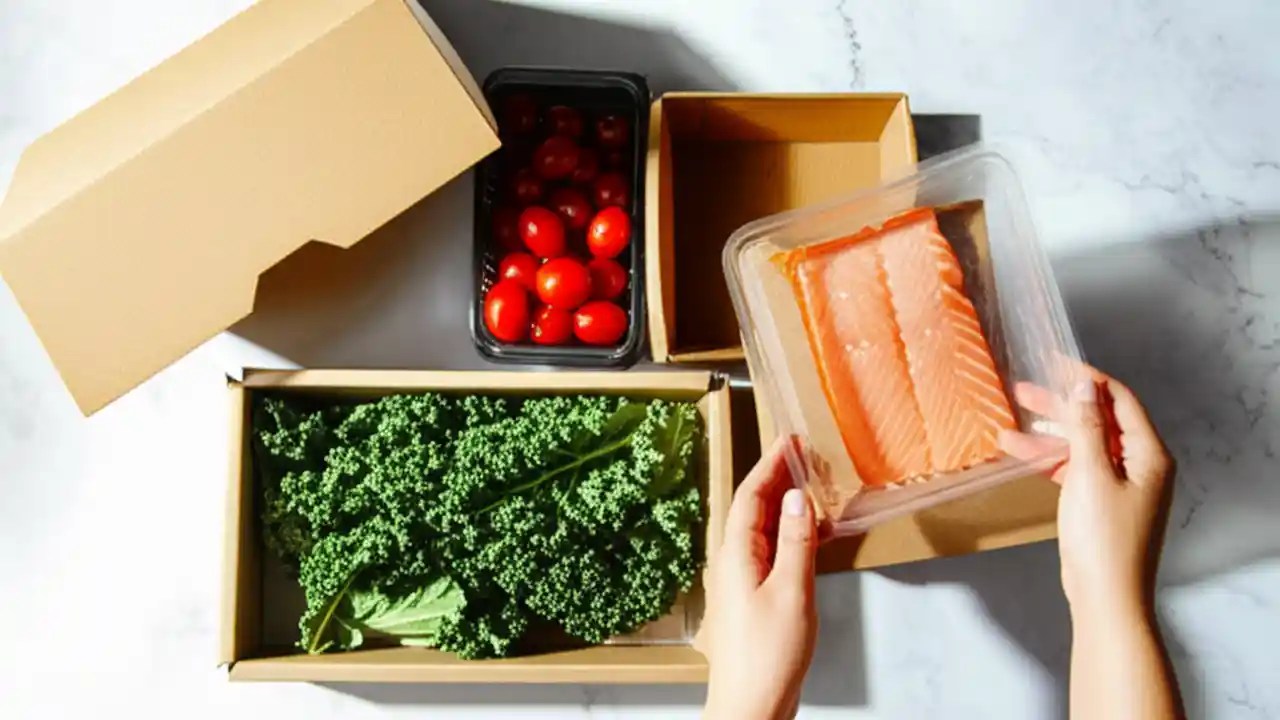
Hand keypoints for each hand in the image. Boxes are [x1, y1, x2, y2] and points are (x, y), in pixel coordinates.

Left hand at [699, 437, 817, 719]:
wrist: (751, 706)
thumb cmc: (767, 656)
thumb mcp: (791, 591)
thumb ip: (795, 541)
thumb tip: (796, 497)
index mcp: (735, 554)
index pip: (750, 495)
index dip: (769, 464)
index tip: (788, 440)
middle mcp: (732, 563)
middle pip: (753, 508)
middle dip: (777, 479)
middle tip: (804, 455)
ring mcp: (741, 582)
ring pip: (762, 530)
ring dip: (785, 506)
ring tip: (813, 487)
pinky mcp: (752, 599)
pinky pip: (769, 552)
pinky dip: (790, 536)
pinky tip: (811, 537)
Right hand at [1000, 365, 1174, 614]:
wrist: (1105, 596)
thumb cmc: (1103, 538)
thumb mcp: (1090, 475)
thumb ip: (1087, 428)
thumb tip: (1084, 386)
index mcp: (1148, 454)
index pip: (1119, 400)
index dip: (1086, 378)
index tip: (1052, 362)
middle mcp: (1140, 465)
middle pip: (1099, 421)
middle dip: (1060, 405)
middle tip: (1022, 389)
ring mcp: (1121, 485)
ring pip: (1083, 445)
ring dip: (1048, 434)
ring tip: (1008, 423)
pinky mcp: (1102, 502)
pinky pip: (1076, 469)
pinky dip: (1049, 460)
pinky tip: (1017, 453)